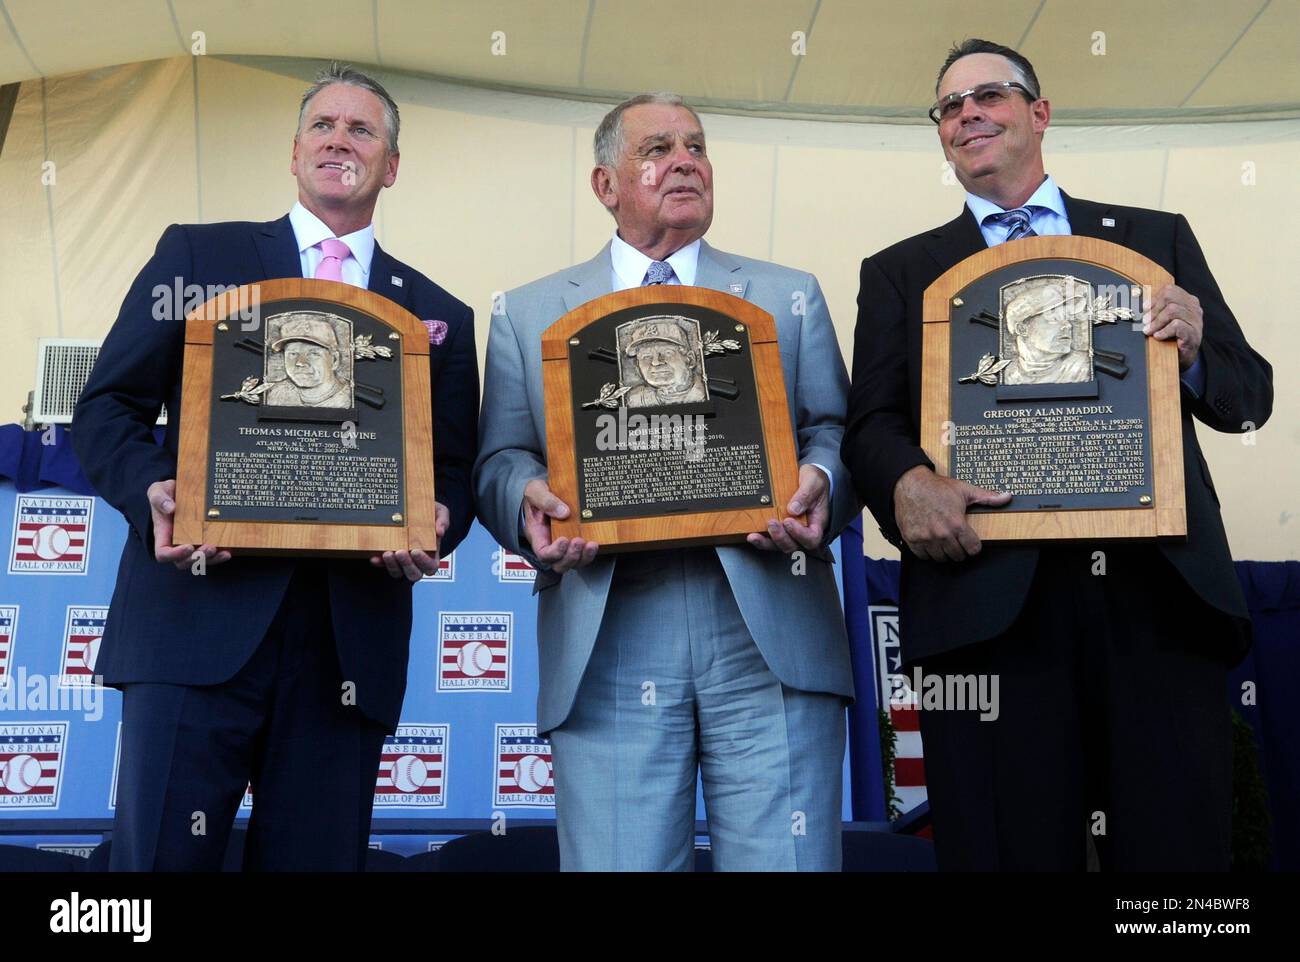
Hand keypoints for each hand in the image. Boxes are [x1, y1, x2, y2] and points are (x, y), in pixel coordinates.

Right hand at [148, 479, 231, 570]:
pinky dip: (219, 555)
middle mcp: (176, 542)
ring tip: (221, 551)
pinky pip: (211, 554)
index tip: (189, 546)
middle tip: (209, 548)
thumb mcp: (158, 490)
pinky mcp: (204, 540)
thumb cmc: (166, 492)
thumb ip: (159, 498)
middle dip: (196, 559)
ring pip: (199, 561)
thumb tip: (170, 508)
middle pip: (183, 561)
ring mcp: (191, 542)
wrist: (181, 489)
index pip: (163, 553)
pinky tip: (228, 550)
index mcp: (163, 534)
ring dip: (210, 559)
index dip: (175, 555)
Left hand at [370, 502, 447, 580]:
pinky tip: (374, 556)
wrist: (413, 506)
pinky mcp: (389, 557)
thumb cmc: (429, 511)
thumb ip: (443, 520)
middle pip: (414, 574)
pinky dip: (379, 563)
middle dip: (406, 565)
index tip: (416, 551)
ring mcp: (402, 560)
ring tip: (387, 553)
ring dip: (392, 565)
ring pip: (398, 573)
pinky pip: (383, 565)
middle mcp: (417, 561)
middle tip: (400, 552)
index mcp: (432, 553)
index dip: (424, 563)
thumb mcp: (440, 511)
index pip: (431, 566)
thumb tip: (440, 531)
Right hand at [522, 479, 597, 572]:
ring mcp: (565, 544)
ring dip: (584, 557)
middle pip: (559, 564)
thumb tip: (564, 512)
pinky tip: (596, 542)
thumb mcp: (535, 491)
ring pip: (574, 562)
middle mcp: (551, 543)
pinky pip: (584, 554)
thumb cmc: (537, 494)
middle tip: (579, 541)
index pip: (543, 553)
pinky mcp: (578, 540)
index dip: (554, 552)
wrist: (547, 491)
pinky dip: (591, 552)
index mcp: (538, 535)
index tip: (563, 540)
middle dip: (571, 557)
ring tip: (591, 545)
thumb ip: (545, 500)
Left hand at [747, 464, 829, 553]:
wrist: (807, 477)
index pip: (812, 538)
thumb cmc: (815, 481)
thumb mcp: (813, 482)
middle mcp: (803, 531)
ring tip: (755, 535)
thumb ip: (805, 495)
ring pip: (779, 546)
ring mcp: (790, 532)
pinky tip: (751, 535)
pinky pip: (769, 540)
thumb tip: (793, 509)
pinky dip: (760, 540)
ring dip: (766, 542)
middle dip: (780, 538)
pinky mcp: (778, 528)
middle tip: (771, 523)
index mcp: (816, 522)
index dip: (800, 535)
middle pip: (793, 546)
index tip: (788, 521)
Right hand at [893, 466, 1010, 561]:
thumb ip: (987, 497)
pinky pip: (923, 556)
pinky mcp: (912, 539)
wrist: (910, 483)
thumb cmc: (937, 487)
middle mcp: (941, 533)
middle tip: (956, 541)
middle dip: (959, 550)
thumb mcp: (965, 490)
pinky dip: (927, 552)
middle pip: (957, 556)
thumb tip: (1007, 497)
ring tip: (943, 542)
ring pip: (940, 558)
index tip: (970, 542)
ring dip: (943, 552)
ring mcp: (925, 538)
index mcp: (957, 523)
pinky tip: (930, 542)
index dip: (973, 546)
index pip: (972, 549)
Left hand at [1144, 283, 1202, 370]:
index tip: (1144, 308)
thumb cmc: (1172, 337)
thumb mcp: (1164, 320)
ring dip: (1156, 321)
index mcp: (1187, 301)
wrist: (1184, 357)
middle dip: (1153, 310)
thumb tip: (1138, 300)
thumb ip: (1157, 309)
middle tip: (1145, 322)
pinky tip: (1158, 336)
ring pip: (1173, 310)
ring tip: (1149, 331)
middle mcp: (1193, 308)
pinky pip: (1177, 325)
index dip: (1154, 298)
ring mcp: (1195, 321)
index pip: (1169, 290)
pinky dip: (1164, 331)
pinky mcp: (1193, 334)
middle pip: (1170, 297)